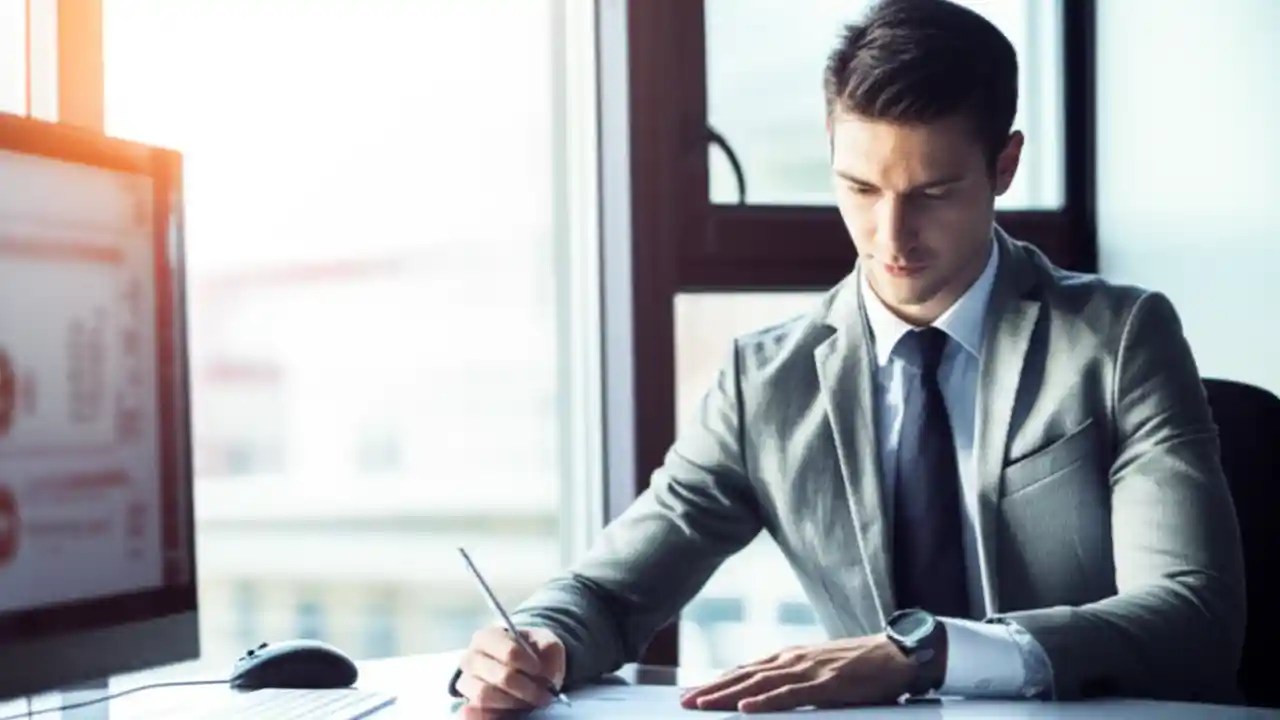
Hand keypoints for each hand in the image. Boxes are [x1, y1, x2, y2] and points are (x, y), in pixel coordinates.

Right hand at [456, 625, 566, 711]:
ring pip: (485, 696)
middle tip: (543, 695)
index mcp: (487, 638)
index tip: (539, 670)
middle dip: (526, 688)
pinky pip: (472, 713)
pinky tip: (506, 713)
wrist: (523, 668)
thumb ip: (548, 650)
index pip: (509, 652)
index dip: (528, 664)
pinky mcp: (469, 704)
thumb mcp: (545, 644)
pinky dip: (488, 715)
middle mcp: (471, 659)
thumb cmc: (532, 652)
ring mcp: (467, 683)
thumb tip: (546, 675)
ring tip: (528, 702)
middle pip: (500, 677)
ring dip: (512, 702)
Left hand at [680, 633, 916, 712]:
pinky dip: (765, 702)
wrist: (896, 655)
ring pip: (758, 685)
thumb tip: (770, 693)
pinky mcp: (826, 685)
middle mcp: (793, 660)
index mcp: (790, 658)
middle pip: (744, 676)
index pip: (746, 671)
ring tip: (702, 704)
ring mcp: (808, 671)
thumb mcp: (821, 669)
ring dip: (727, 695)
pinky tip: (746, 709)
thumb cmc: (861, 666)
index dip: (718, 682)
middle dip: (712, 690)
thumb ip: (796, 680)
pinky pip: (789, 696)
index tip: (694, 693)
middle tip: (683, 701)